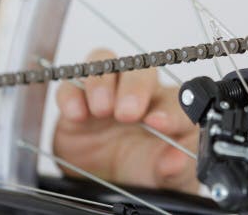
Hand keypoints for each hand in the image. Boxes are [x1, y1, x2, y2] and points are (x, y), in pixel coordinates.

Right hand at [53, 49, 198, 192]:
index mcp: (170, 109)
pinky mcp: (77, 104)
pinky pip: (70, 86)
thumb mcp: (166, 178)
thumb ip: (174, 169)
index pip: (177, 101)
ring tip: (102, 110)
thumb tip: (176, 161)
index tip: (160, 123)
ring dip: (102, 83)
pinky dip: (71, 95)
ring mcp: (108, 95)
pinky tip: (77, 115)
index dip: (170, 110)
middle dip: (135, 87)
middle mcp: (141, 95)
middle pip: (141, 71)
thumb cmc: (147, 170)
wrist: (113, 183)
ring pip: (105, 64)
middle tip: (127, 113)